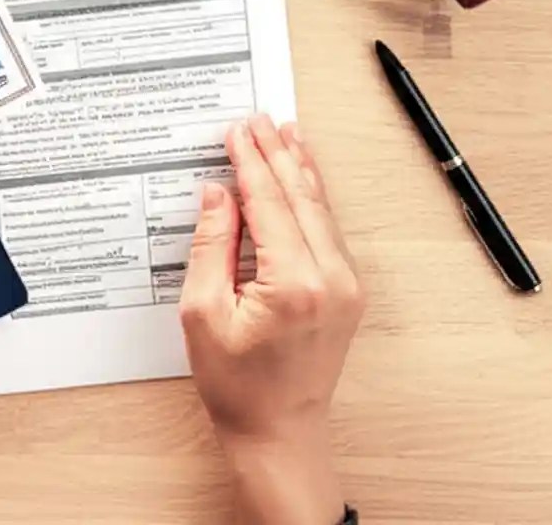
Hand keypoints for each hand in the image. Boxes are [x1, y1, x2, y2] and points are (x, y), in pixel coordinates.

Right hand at [180, 116, 363, 524]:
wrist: (278, 430)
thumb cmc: (235, 384)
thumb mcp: (203, 313)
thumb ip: (212, 246)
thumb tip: (217, 193)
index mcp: (294, 284)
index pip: (269, 204)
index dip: (250, 163)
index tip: (236, 132)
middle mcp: (331, 279)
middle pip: (301, 198)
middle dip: (277, 155)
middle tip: (258, 120)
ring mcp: (346, 285)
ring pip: (322, 210)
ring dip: (300, 169)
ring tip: (285, 133)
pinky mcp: (348, 292)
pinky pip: (329, 230)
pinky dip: (312, 198)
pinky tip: (302, 177)